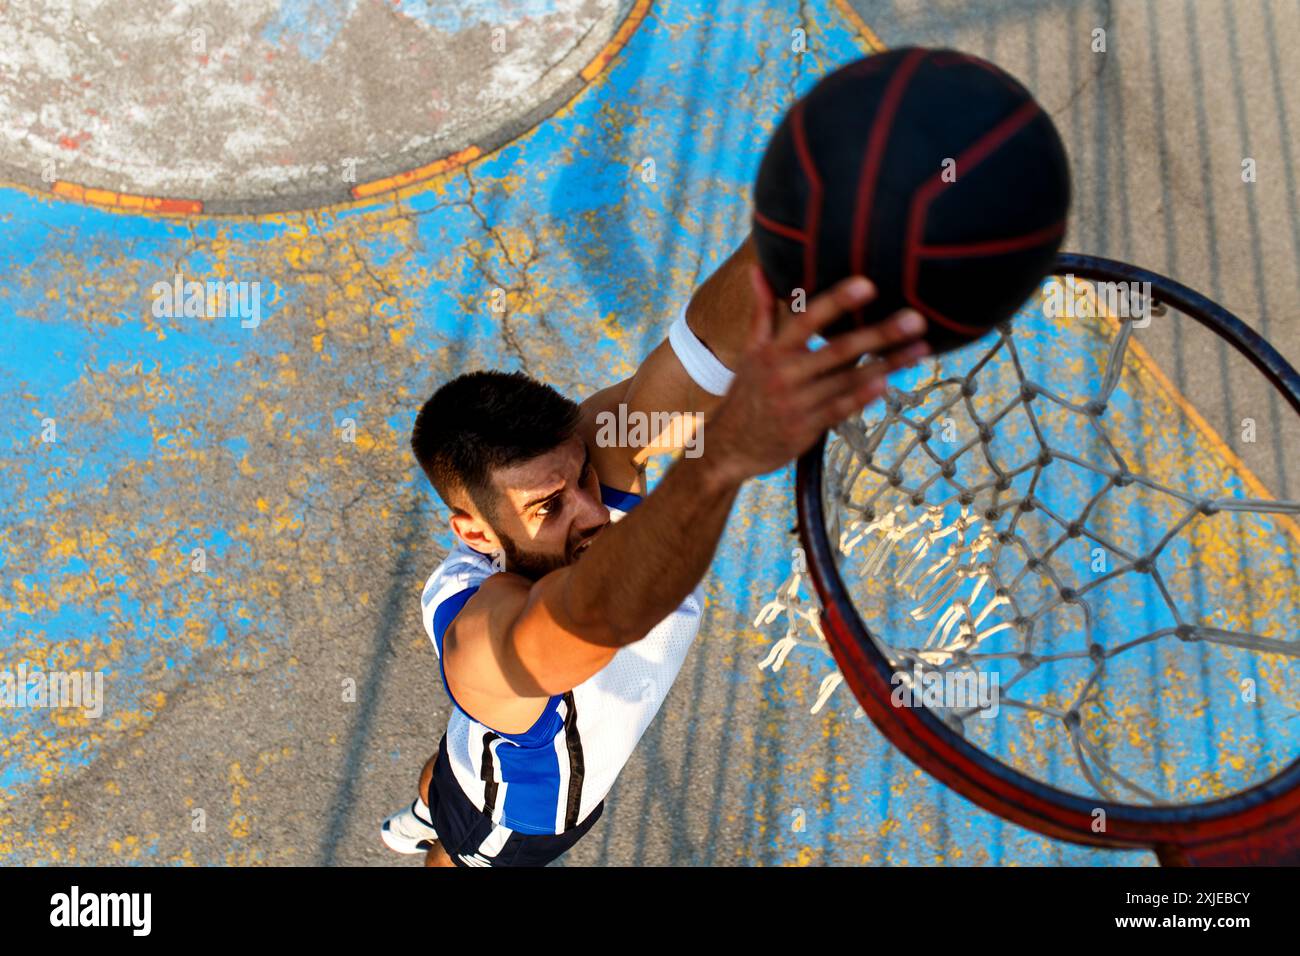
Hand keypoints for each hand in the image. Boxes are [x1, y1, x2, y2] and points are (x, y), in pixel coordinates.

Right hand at [705, 267, 929, 482]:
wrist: (729, 446)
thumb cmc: (747, 392)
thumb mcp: (750, 351)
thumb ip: (762, 311)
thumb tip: (757, 270)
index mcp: (772, 350)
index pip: (807, 319)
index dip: (837, 302)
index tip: (868, 285)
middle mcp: (785, 374)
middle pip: (839, 350)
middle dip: (880, 334)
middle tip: (915, 319)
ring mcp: (798, 403)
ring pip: (849, 380)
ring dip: (888, 364)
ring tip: (920, 348)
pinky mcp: (807, 428)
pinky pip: (841, 409)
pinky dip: (864, 396)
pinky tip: (888, 382)